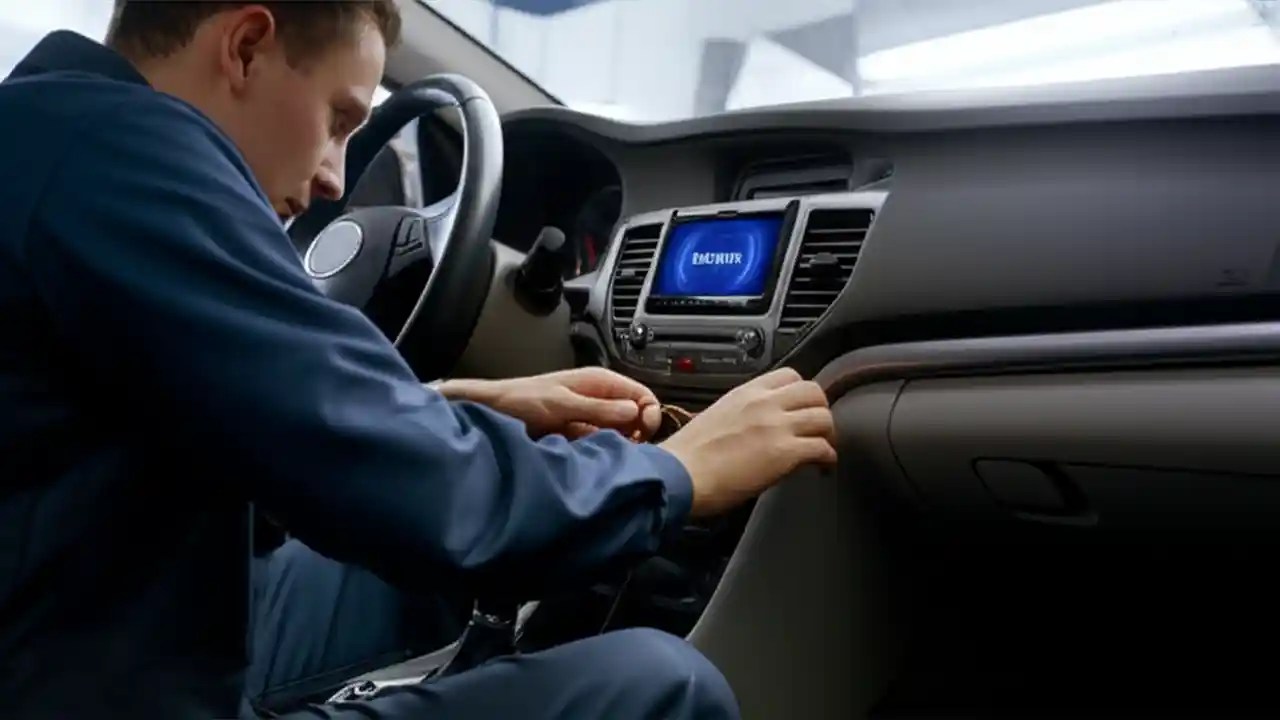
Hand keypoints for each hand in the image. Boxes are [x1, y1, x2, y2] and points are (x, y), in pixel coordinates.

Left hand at [437, 368, 662, 439]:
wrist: (490, 412)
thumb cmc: (521, 401)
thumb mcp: (561, 404)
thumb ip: (598, 409)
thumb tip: (635, 412)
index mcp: (599, 382)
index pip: (641, 394)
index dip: (649, 413)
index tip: (643, 433)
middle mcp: (599, 398)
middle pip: (635, 415)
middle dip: (637, 432)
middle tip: (628, 449)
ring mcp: (589, 417)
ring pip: (620, 432)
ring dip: (620, 444)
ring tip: (611, 455)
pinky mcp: (578, 435)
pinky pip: (601, 443)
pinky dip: (604, 451)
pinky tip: (597, 459)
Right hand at [658, 367, 835, 517]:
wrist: (680, 474)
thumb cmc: (689, 455)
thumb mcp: (717, 417)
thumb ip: (744, 414)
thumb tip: (759, 428)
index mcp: (746, 392)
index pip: (790, 375)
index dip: (802, 393)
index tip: (802, 409)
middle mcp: (765, 403)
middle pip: (814, 392)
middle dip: (821, 411)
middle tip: (819, 430)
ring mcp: (777, 426)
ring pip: (824, 418)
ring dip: (828, 435)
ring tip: (824, 450)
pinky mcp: (785, 452)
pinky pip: (823, 448)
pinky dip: (828, 458)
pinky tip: (823, 468)